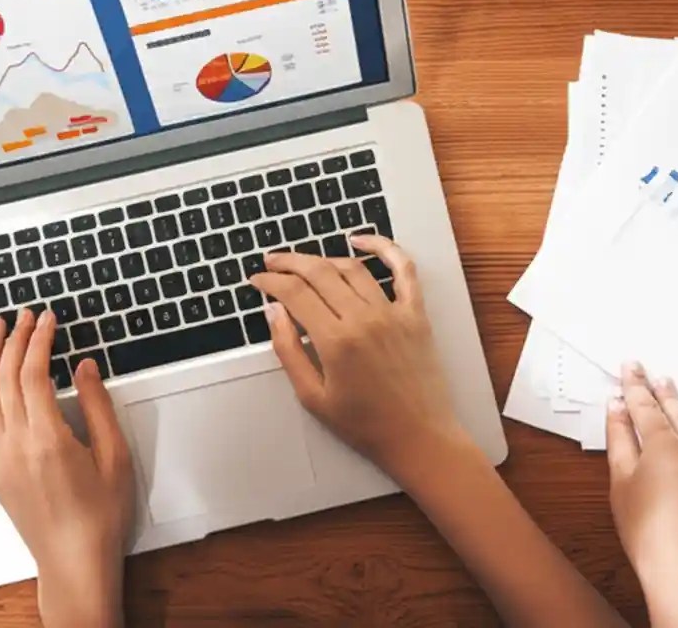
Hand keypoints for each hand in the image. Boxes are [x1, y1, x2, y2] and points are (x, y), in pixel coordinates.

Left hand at [0, 309, 133, 627]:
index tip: (47, 319)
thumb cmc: (101, 516)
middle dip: (15, 340)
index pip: (34, 373)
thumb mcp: (115, 457)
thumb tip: (84, 367)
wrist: (75, 561)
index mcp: (49, 438)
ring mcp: (0, 460)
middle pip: (8, 378)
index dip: (39, 340)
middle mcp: (17, 445)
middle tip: (24, 315)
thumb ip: (98, 407)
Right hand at [248, 235, 465, 477]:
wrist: (419, 437)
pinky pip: (403, 269)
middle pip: (319, 272)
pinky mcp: (415, 314)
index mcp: (336, 341)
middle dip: (289, 262)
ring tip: (304, 262)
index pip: (294, 293)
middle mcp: (364, 319)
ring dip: (323, 258)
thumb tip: (274, 312)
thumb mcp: (313, 397)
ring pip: (352, 268)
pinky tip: (362, 240)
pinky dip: (384, 248)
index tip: (258, 280)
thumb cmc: (366, 425)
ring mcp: (392, 313)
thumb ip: (289, 350)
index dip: (270, 281)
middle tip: (271, 262)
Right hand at [606, 363, 677, 625]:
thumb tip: (617, 407)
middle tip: (651, 374)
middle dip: (660, 391)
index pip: (645, 404)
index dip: (634, 385)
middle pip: (674, 410)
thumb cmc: (644, 520)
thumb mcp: (621, 476)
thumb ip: (620, 437)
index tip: (629, 366)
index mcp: (663, 440)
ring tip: (673, 395)